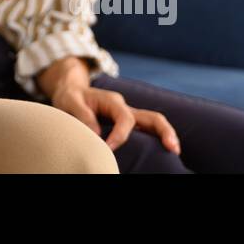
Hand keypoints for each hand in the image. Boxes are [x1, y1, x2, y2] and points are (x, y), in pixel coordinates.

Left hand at [48, 73, 180, 154]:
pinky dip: (156, 140)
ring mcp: (128, 115)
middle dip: (164, 131)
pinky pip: (146, 130)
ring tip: (174, 151)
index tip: (109, 148)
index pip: (125, 118)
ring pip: (153, 123)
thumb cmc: (70, 96)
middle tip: (173, 148)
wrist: (70, 90)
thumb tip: (97, 135)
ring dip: (165, 135)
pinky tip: (160, 153)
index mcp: (112, 100)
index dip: (120, 135)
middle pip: (152, 117)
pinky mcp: (127, 123)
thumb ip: (83, 116)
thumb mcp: (69, 102)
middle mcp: (124, 107)